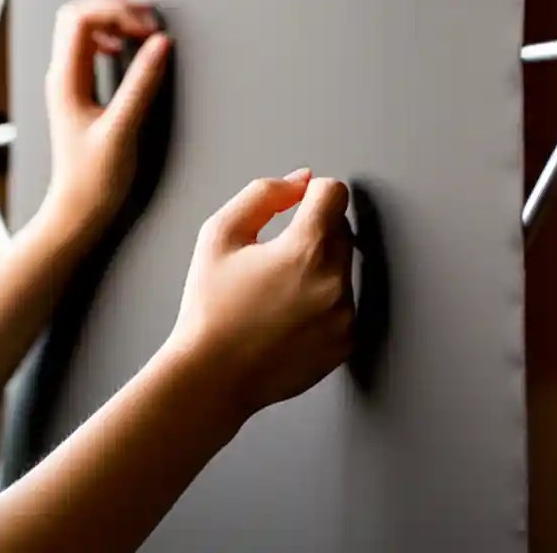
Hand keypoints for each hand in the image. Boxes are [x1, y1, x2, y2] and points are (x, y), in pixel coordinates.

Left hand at [39, 0, 170, 232]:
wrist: (76, 210)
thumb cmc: (95, 179)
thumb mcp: (123, 130)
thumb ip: (142, 84)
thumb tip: (160, 43)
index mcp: (66, 80)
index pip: (82, 18)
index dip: (118, 13)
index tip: (150, 30)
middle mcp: (62, 75)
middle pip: (77, 14)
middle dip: (115, 8)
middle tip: (150, 21)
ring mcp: (67, 82)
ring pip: (81, 28)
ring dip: (113, 20)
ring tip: (144, 30)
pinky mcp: (78, 91)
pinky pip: (88, 47)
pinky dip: (110, 37)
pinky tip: (127, 48)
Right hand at [169, 171, 355, 417]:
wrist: (212, 375)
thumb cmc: (210, 308)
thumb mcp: (220, 234)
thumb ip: (264, 194)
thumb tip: (302, 181)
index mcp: (307, 248)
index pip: (335, 193)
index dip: (311, 194)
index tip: (294, 209)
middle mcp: (335, 280)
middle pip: (342, 230)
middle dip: (313, 233)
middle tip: (273, 258)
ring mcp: (345, 315)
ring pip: (343, 268)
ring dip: (319, 269)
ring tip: (276, 293)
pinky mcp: (346, 341)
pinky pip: (344, 304)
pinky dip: (322, 303)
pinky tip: (287, 317)